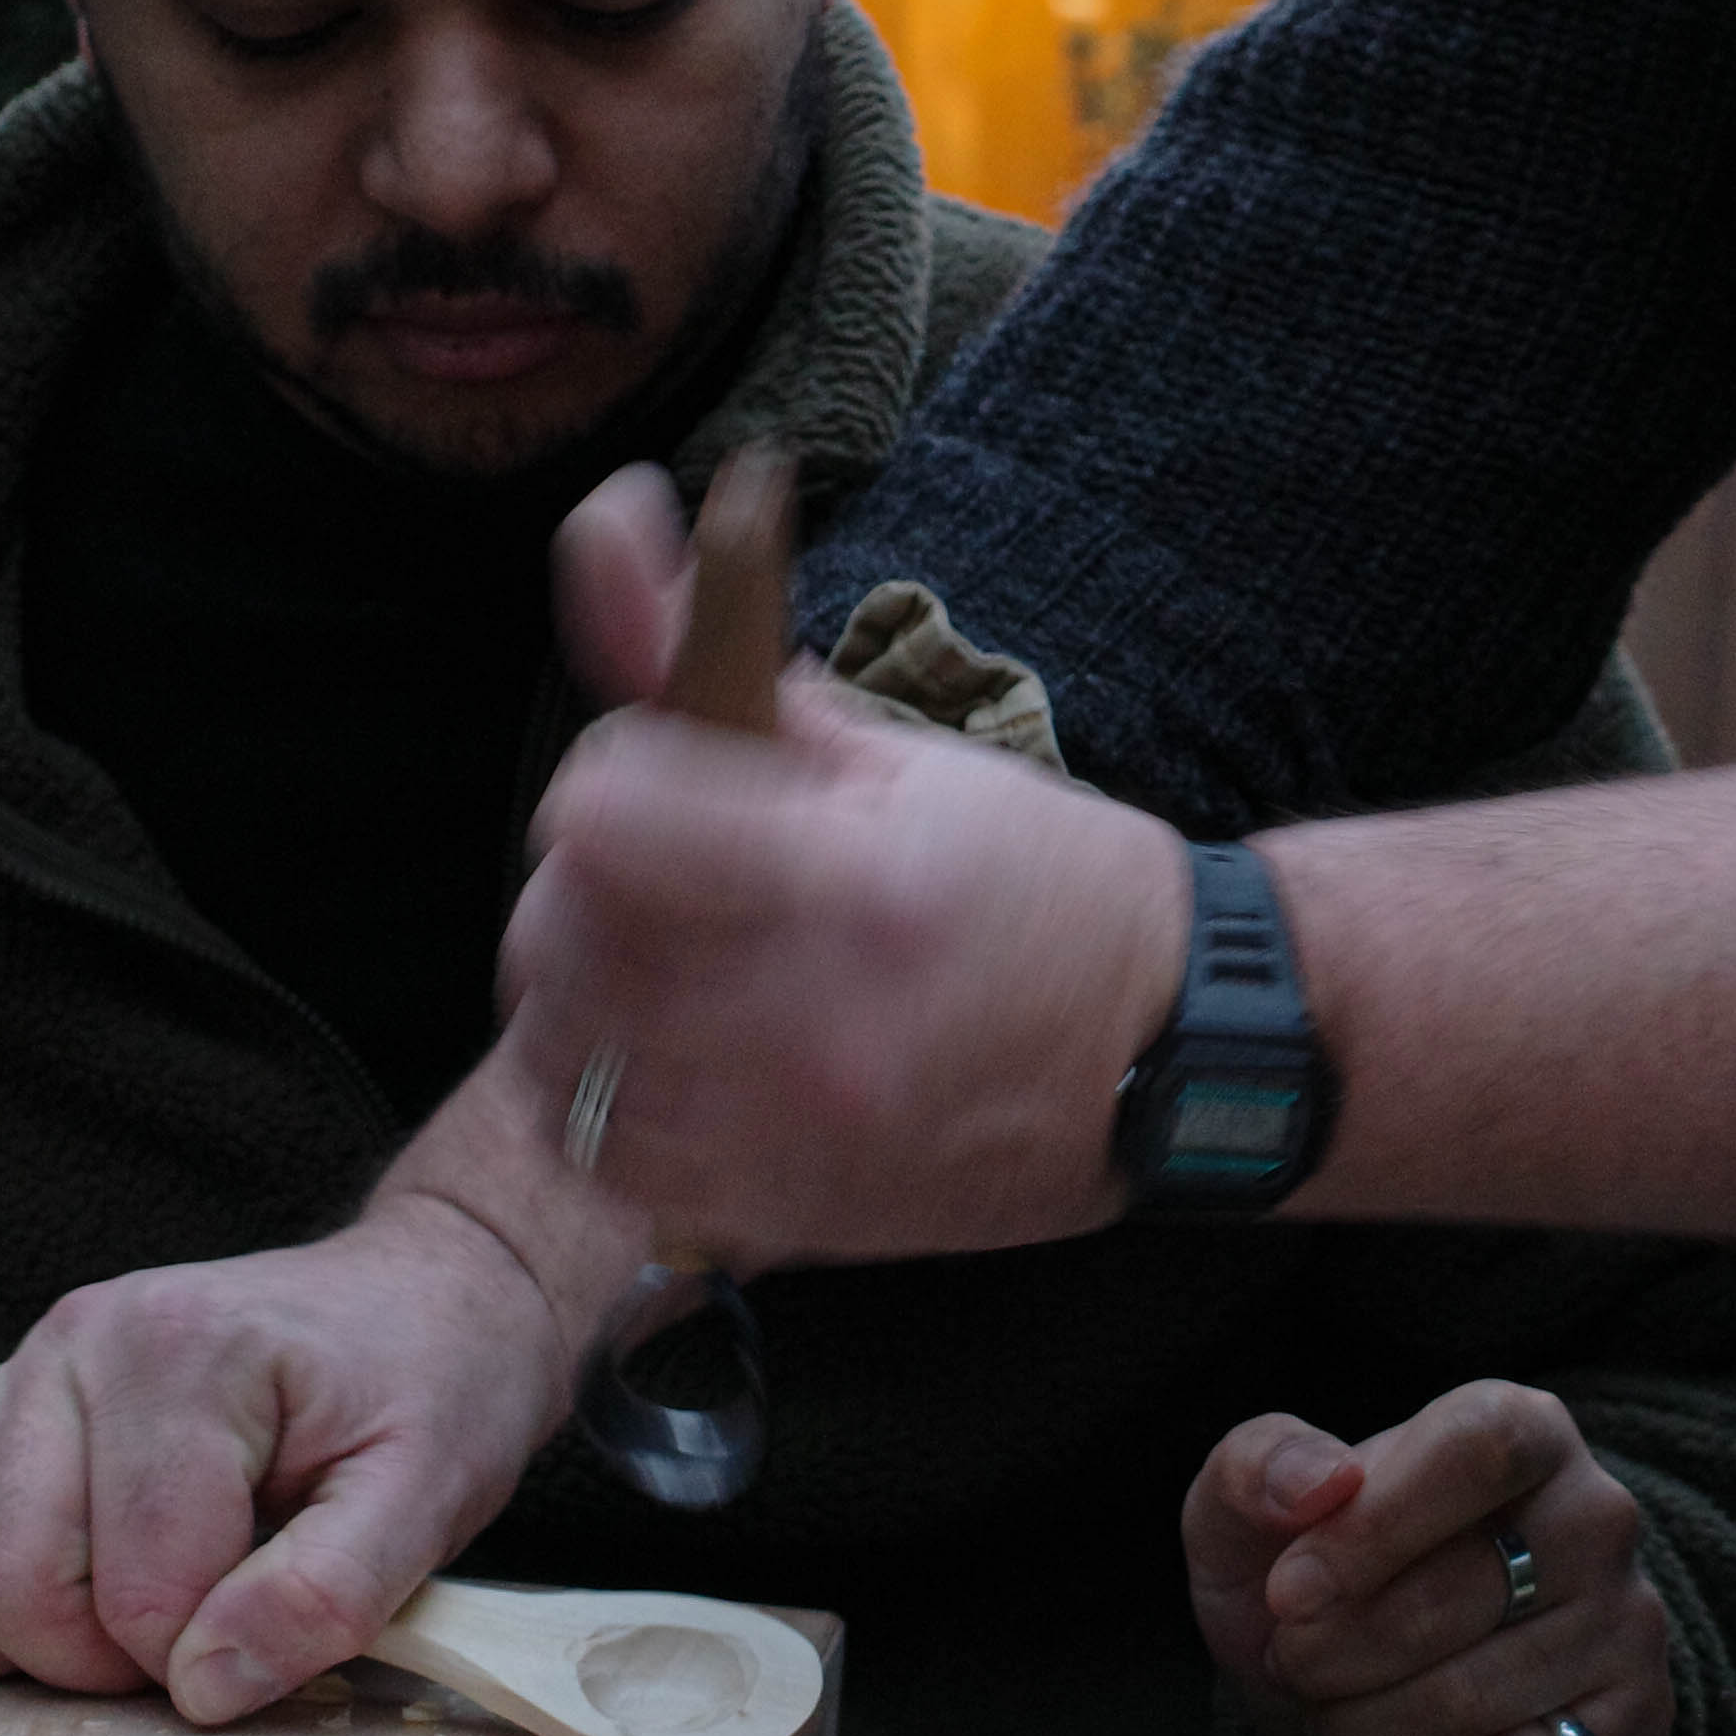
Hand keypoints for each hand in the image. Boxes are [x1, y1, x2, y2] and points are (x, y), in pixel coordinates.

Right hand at [0, 1190, 576, 1723]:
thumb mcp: (429, 1494)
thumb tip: (203, 1689)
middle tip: (197, 1646)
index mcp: (185, 1356)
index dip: (201, 1664)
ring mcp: (21, 1367)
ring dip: (18, 1635)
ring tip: (131, 1623)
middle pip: (6, 1577)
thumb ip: (327, 1596)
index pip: (140, 1592)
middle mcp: (75, 1343)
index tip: (268, 1639)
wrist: (425, 1299)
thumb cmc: (430, 1388)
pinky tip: (60, 1601)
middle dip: (97, 1662)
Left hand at [499, 673, 1188, 1267]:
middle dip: (584, 888)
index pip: (600, 819)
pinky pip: (615, 1162)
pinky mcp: (788, 1213)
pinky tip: (665, 1057)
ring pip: (567, 1061)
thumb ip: (715, 654)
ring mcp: (795, 1137)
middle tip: (653, 874)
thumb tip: (602, 521)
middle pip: (564, 941)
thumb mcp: (894, 753)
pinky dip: (610, 1103)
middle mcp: (814, 1024)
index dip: (612, 782)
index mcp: (854, 882)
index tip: (658, 784)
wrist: (1171, 1050)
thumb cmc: (1037, 879)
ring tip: (654, 962)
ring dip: (583, 996)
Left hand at [1183, 1380, 1672, 1735]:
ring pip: (1477, 1698)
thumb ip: (1256, 1468)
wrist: (1375, 1678)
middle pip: (1462, 1591)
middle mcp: (1598, 1517)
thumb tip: (1314, 1483)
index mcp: (1521, 1429)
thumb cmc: (1316, 1577)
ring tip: (1336, 1711)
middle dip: (1337, 1652)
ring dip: (1366, 1726)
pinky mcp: (1636, 1728)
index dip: (1372, 1529)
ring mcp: (1629, 1626)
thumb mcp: (1247, 1510)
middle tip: (1293, 1665)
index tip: (1288, 1593)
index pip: (1476, 1452)